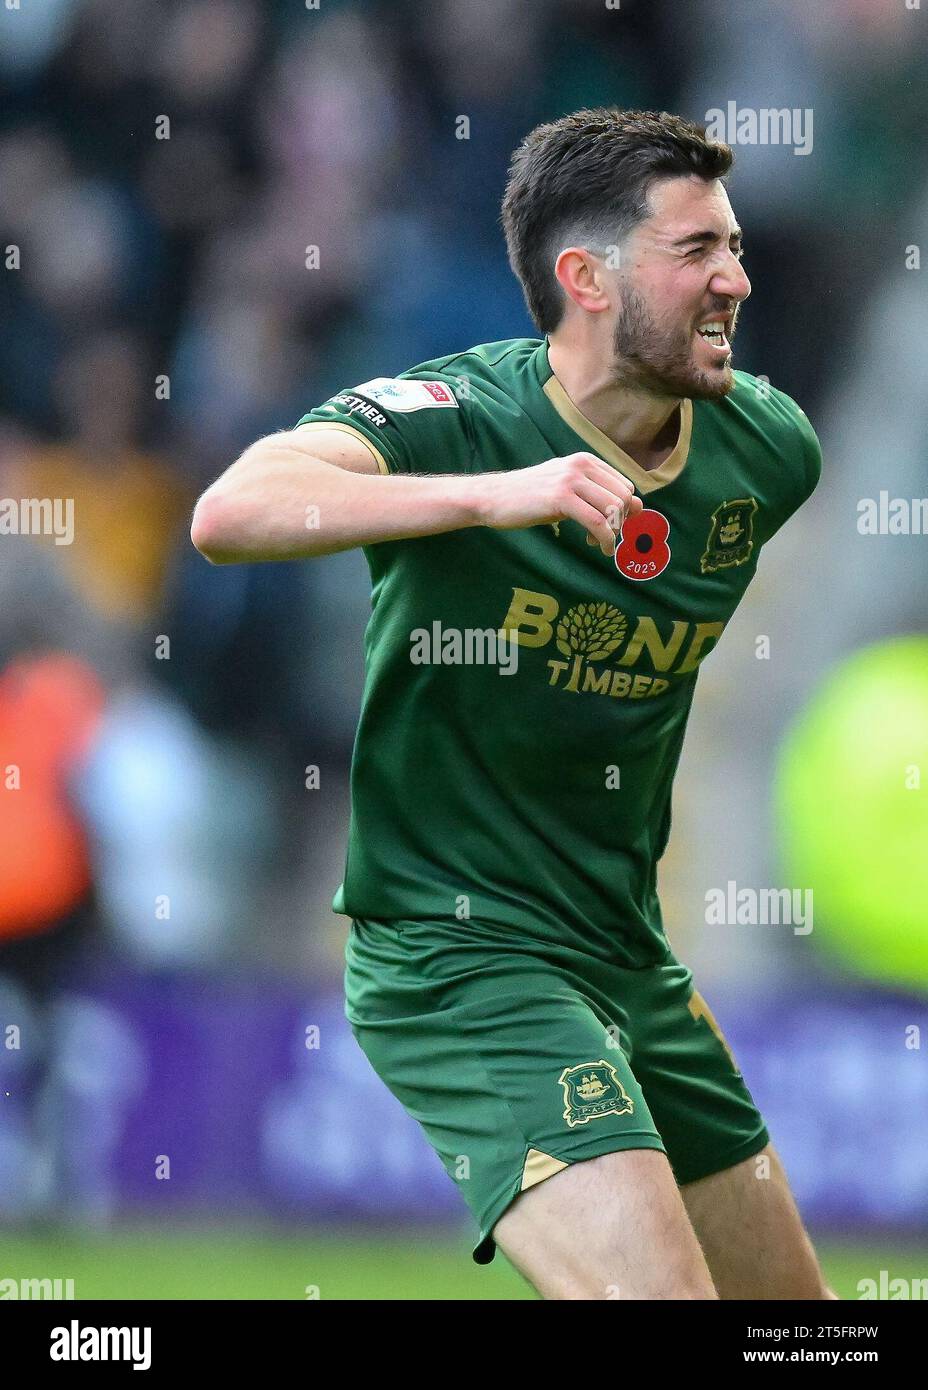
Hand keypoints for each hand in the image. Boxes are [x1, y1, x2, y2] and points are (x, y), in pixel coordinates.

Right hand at [476, 452, 642, 555]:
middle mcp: (581, 465)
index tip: (609, 527)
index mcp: (585, 461)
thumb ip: (599, 496)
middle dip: (620, 523)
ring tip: (600, 545)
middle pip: (624, 497)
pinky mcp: (561, 498)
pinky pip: (597, 521)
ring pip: (613, 509)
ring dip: (613, 533)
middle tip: (604, 538)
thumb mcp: (567, 491)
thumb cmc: (529, 498)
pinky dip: (605, 539)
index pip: (625, 486)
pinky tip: (600, 548)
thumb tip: (640, 507)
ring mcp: (570, 480)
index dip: (624, 511)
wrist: (493, 498)